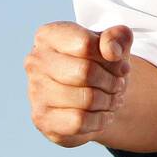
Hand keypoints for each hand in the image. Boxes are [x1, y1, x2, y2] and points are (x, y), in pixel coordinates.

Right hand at [25, 22, 132, 146]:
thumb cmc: (101, 64)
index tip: (121, 64)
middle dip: (111, 81)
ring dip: (109, 101)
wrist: (92, 96)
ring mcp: (35, 91)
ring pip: (85, 99)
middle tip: (120, 85)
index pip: (85, 44)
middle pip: (85, 72)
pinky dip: (99, 120)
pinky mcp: (41, 119)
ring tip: (113, 99)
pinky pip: (78, 122)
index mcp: (49, 35)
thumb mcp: (115, 44)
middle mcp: (35, 61)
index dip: (111, 57)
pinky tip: (103, 115)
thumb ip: (118, 37)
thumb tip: (112, 50)